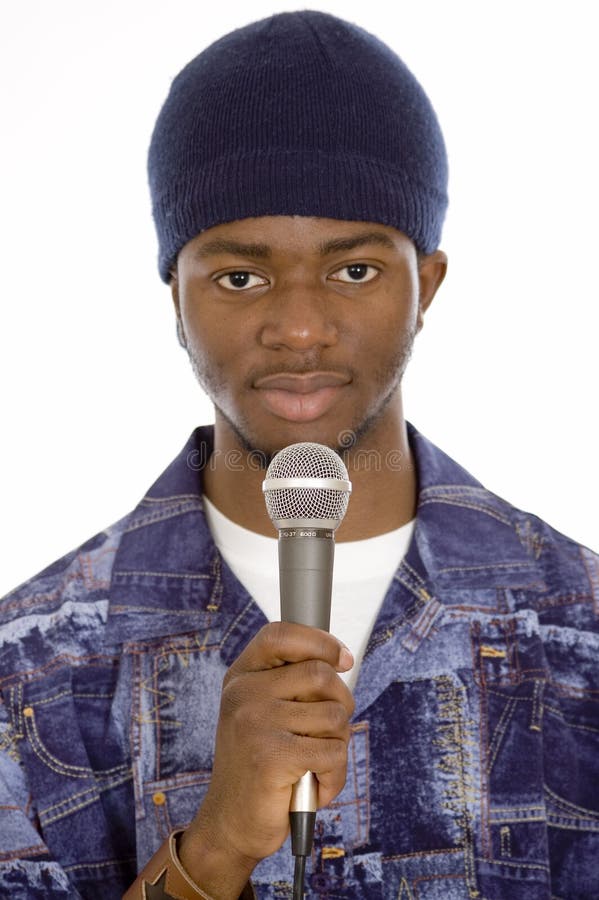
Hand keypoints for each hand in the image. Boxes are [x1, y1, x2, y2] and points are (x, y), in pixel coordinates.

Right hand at [178, 621, 353, 895]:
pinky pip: (333, 753)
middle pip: (320, 675)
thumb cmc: (258, 765)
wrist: (231, 823)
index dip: (319, 641)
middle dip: (340, 704)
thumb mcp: (263, 712)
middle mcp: (243, 694)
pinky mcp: (272, 756)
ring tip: (313, 763)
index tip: (341, 659)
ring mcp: (255, 723)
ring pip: (334, 717)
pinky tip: (312, 785)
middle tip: (328, 732)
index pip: (281, 634)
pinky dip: (334, 775)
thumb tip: (338, 660)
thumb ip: (291, 683)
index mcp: (241, 677)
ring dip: (337, 745)